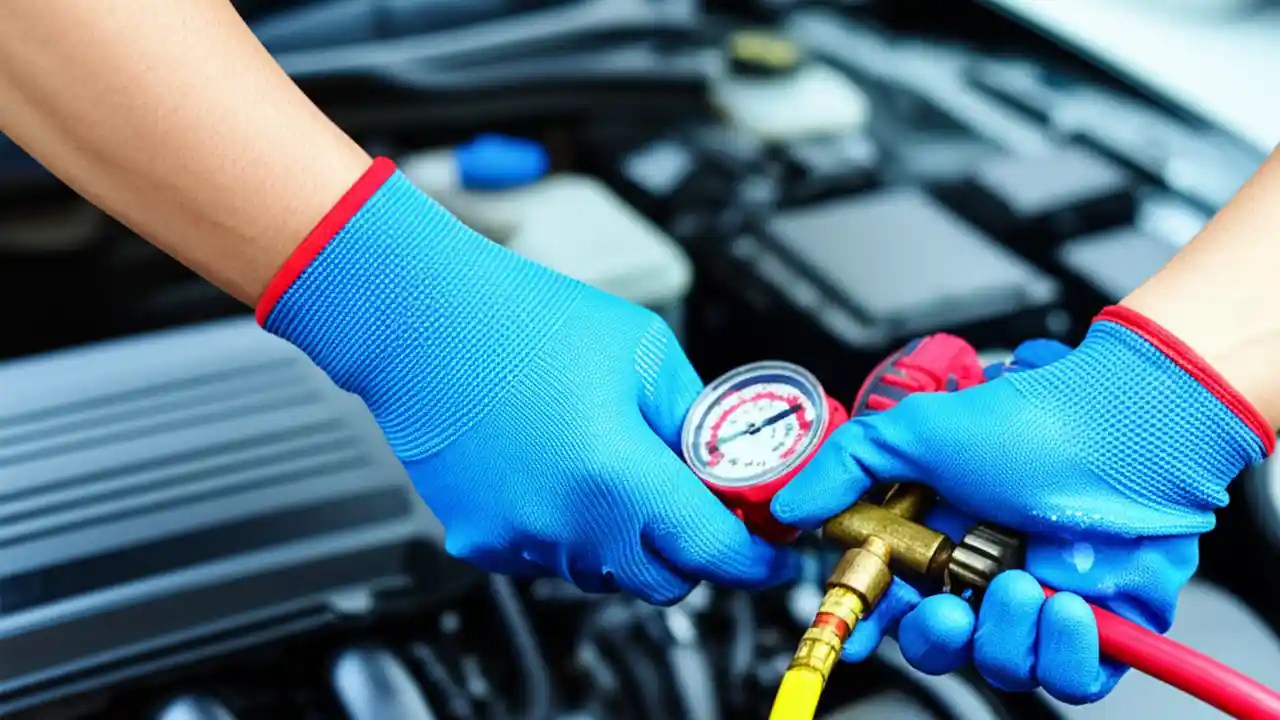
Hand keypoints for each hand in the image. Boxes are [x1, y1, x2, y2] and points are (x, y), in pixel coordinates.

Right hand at [261, 160, 796, 604]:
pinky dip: (571, 533)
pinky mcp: (481, 542)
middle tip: (698, 506)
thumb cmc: (523, 321)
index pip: (715, 553)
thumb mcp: (644, 352)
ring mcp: (519, 540)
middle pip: (663, 582)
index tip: (774, 555)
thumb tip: (728, 461)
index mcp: (619, 476)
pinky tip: (559, 474)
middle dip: (692, 552)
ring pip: (606, 573)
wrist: (422, 321)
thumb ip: (694, 420)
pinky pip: (550, 558)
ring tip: (614, 471)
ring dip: (628, 541)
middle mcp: (568, 525)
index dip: (757, 559)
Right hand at [773, 310, 1270, 702]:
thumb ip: (845, 466)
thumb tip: (793, 505)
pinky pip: (1073, 679)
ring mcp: (1041, 600)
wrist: (1125, 425)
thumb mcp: (917, 430)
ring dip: (1005, 633)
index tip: (856, 633)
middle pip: (939, 643)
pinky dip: (1066, 654)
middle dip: (937, 635)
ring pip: (1001, 665)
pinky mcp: (1101, 627)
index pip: (889, 599)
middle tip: (949, 605)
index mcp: (937, 533)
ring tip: (1021, 583)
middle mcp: (984, 570)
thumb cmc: (1031, 419)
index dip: (868, 622)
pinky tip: (1068, 606)